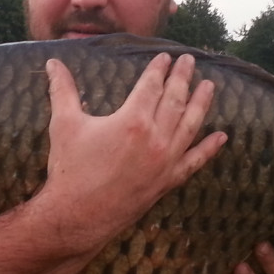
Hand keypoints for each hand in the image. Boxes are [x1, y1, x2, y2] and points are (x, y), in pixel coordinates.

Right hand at [40, 52, 226, 249]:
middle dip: (183, 78)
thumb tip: (52, 63)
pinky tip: (222, 137)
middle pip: (175, 100)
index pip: (151, 86)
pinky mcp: (168, 181)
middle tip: (190, 61)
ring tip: (209, 86)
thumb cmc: (70, 169)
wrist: (78, 216)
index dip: (159, 69)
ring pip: (190, 125)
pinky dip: (209, 149)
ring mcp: (166, 161)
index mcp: (132, 120)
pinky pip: (195, 162)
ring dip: (202, 103)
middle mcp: (155, 138)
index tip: (166, 56)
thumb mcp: (64, 124)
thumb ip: (62, 90)